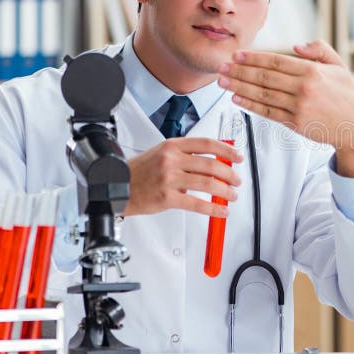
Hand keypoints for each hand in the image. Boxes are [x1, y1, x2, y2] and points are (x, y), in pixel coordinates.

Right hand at [122, 138, 241, 216]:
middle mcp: (171, 160)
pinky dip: (213, 208)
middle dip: (229, 174)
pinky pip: (197, 204)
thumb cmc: (140, 171)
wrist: (116, 186)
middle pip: (211, 165)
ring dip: (225, 191)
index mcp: (173, 146)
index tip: (237, 157)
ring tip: (231, 195)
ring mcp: (169, 178)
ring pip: (207, 184)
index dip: (226, 150)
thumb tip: (215, 162)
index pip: (207, 144)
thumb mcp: (162, 153)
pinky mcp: (166, 197)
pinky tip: (221, 210)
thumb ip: (187, 155)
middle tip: (236, 180)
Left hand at [217, 40, 353, 176]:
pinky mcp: (295, 123)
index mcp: (312, 71)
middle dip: (240, 71)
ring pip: (263, 95)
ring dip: (239, 88)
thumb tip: (297, 46)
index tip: (237, 55)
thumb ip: (319, 50)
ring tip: (223, 82)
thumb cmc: (346, 95)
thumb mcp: (338, 66)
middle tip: (222, 67)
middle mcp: (303, 88)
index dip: (254, 58)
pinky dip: (250, 106)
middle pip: (265, 77)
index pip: (276, 62)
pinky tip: (237, 100)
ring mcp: (298, 107)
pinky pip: (268, 112)